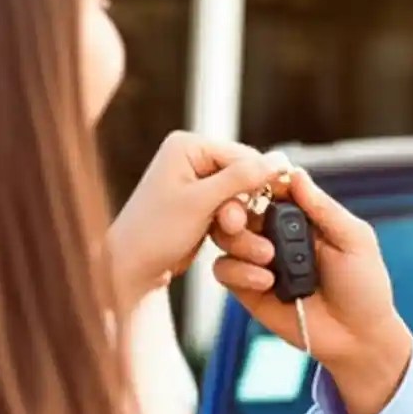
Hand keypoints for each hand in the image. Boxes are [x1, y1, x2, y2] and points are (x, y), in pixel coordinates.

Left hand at [108, 131, 292, 307]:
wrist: (132, 267)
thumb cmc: (156, 232)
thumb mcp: (202, 202)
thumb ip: (242, 178)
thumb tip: (280, 160)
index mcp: (188, 146)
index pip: (244, 155)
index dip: (258, 182)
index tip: (268, 205)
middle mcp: (192, 157)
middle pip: (244, 176)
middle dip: (243, 204)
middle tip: (229, 225)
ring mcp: (196, 180)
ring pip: (240, 196)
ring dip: (239, 219)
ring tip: (224, 234)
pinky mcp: (200, 202)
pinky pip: (231, 208)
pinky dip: (231, 225)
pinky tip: (220, 236)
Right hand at [211, 168, 412, 413]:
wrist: (358, 337)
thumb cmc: (364, 287)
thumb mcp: (353, 240)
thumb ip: (323, 208)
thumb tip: (294, 173)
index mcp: (302, 217)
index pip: (269, 189)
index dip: (255, 182)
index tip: (250, 179)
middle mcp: (275, 235)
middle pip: (238, 208)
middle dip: (234, 210)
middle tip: (241, 218)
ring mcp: (260, 262)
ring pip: (225, 237)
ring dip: (240, 242)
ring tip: (268, 258)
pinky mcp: (248, 290)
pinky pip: (224, 270)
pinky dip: (239, 271)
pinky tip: (266, 282)